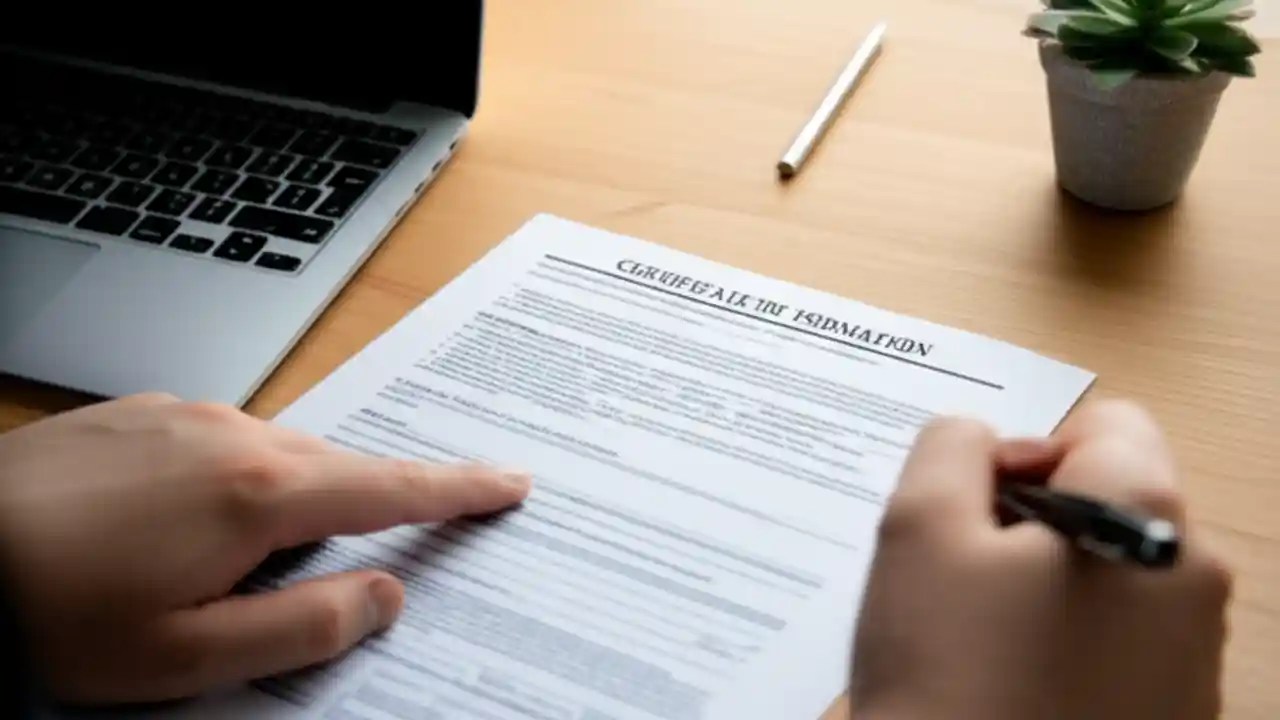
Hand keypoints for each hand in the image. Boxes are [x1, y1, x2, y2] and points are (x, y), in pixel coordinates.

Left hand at [0, 393, 529, 704]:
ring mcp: (187, 413)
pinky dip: (244, 475)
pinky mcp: (145, 410)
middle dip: (367, 504)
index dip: (460, 489)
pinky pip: (227, 439)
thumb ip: (305, 627)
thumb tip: (385, 595)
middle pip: (338, 469)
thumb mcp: (189, 658)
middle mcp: (236, 435)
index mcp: (262, 495)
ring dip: (294, 497)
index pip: (393, 487)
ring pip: (281, 452)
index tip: (511, 482)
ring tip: (249, 556)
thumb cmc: (62, 616)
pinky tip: (195, 519)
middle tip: (365, 551)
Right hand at [848, 400, 1231, 719]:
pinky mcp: (1172, 717)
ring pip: (1108, 574)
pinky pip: (1119, 643)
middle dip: (1027, 524)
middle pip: (1108, 502)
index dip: (1025, 453)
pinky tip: (1008, 687)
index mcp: (1148, 521)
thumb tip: (987, 447)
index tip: (973, 518)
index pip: (1107, 425)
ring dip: (1040, 586)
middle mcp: (1195, 584)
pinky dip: (1064, 645)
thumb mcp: (916, 529)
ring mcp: (1192, 662)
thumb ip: (950, 447)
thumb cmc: (946, 675)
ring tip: (978, 643)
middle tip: (959, 583)